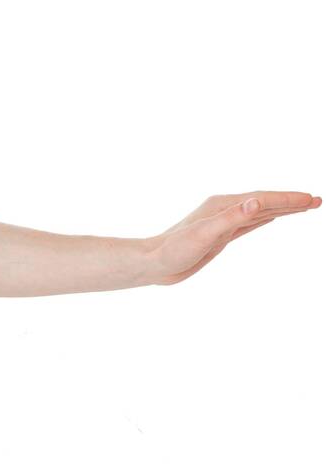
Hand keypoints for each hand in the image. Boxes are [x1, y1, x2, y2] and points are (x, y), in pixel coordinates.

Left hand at [142, 190, 320, 285]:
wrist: (153, 263)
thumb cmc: (174, 250)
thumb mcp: (205, 234)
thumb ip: (231, 218)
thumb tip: (257, 202)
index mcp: (223, 206)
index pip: (263, 199)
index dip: (289, 199)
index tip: (312, 199)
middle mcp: (224, 210)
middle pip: (265, 202)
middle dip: (291, 201)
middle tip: (317, 201)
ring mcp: (222, 222)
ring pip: (259, 211)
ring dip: (281, 208)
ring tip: (303, 206)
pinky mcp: (219, 235)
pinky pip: (248, 223)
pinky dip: (263, 218)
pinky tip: (270, 216)